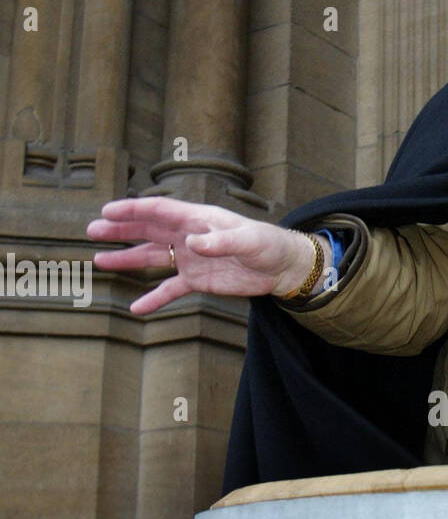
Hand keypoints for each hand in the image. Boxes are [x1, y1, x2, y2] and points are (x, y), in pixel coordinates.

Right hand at [86, 197, 315, 315]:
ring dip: (128, 259)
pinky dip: (154, 298)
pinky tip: (136, 308)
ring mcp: (191, 258)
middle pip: (148, 230)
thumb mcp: (247, 240)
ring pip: (152, 257)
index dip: (132, 210)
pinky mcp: (198, 280)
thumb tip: (193, 243)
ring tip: (100, 261)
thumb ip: (220, 241)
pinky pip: (170, 289)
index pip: (159, 211)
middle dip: (120, 230)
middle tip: (94, 231)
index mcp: (198, 219)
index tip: (107, 211)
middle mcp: (189, 235)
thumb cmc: (267, 245)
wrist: (282, 268)